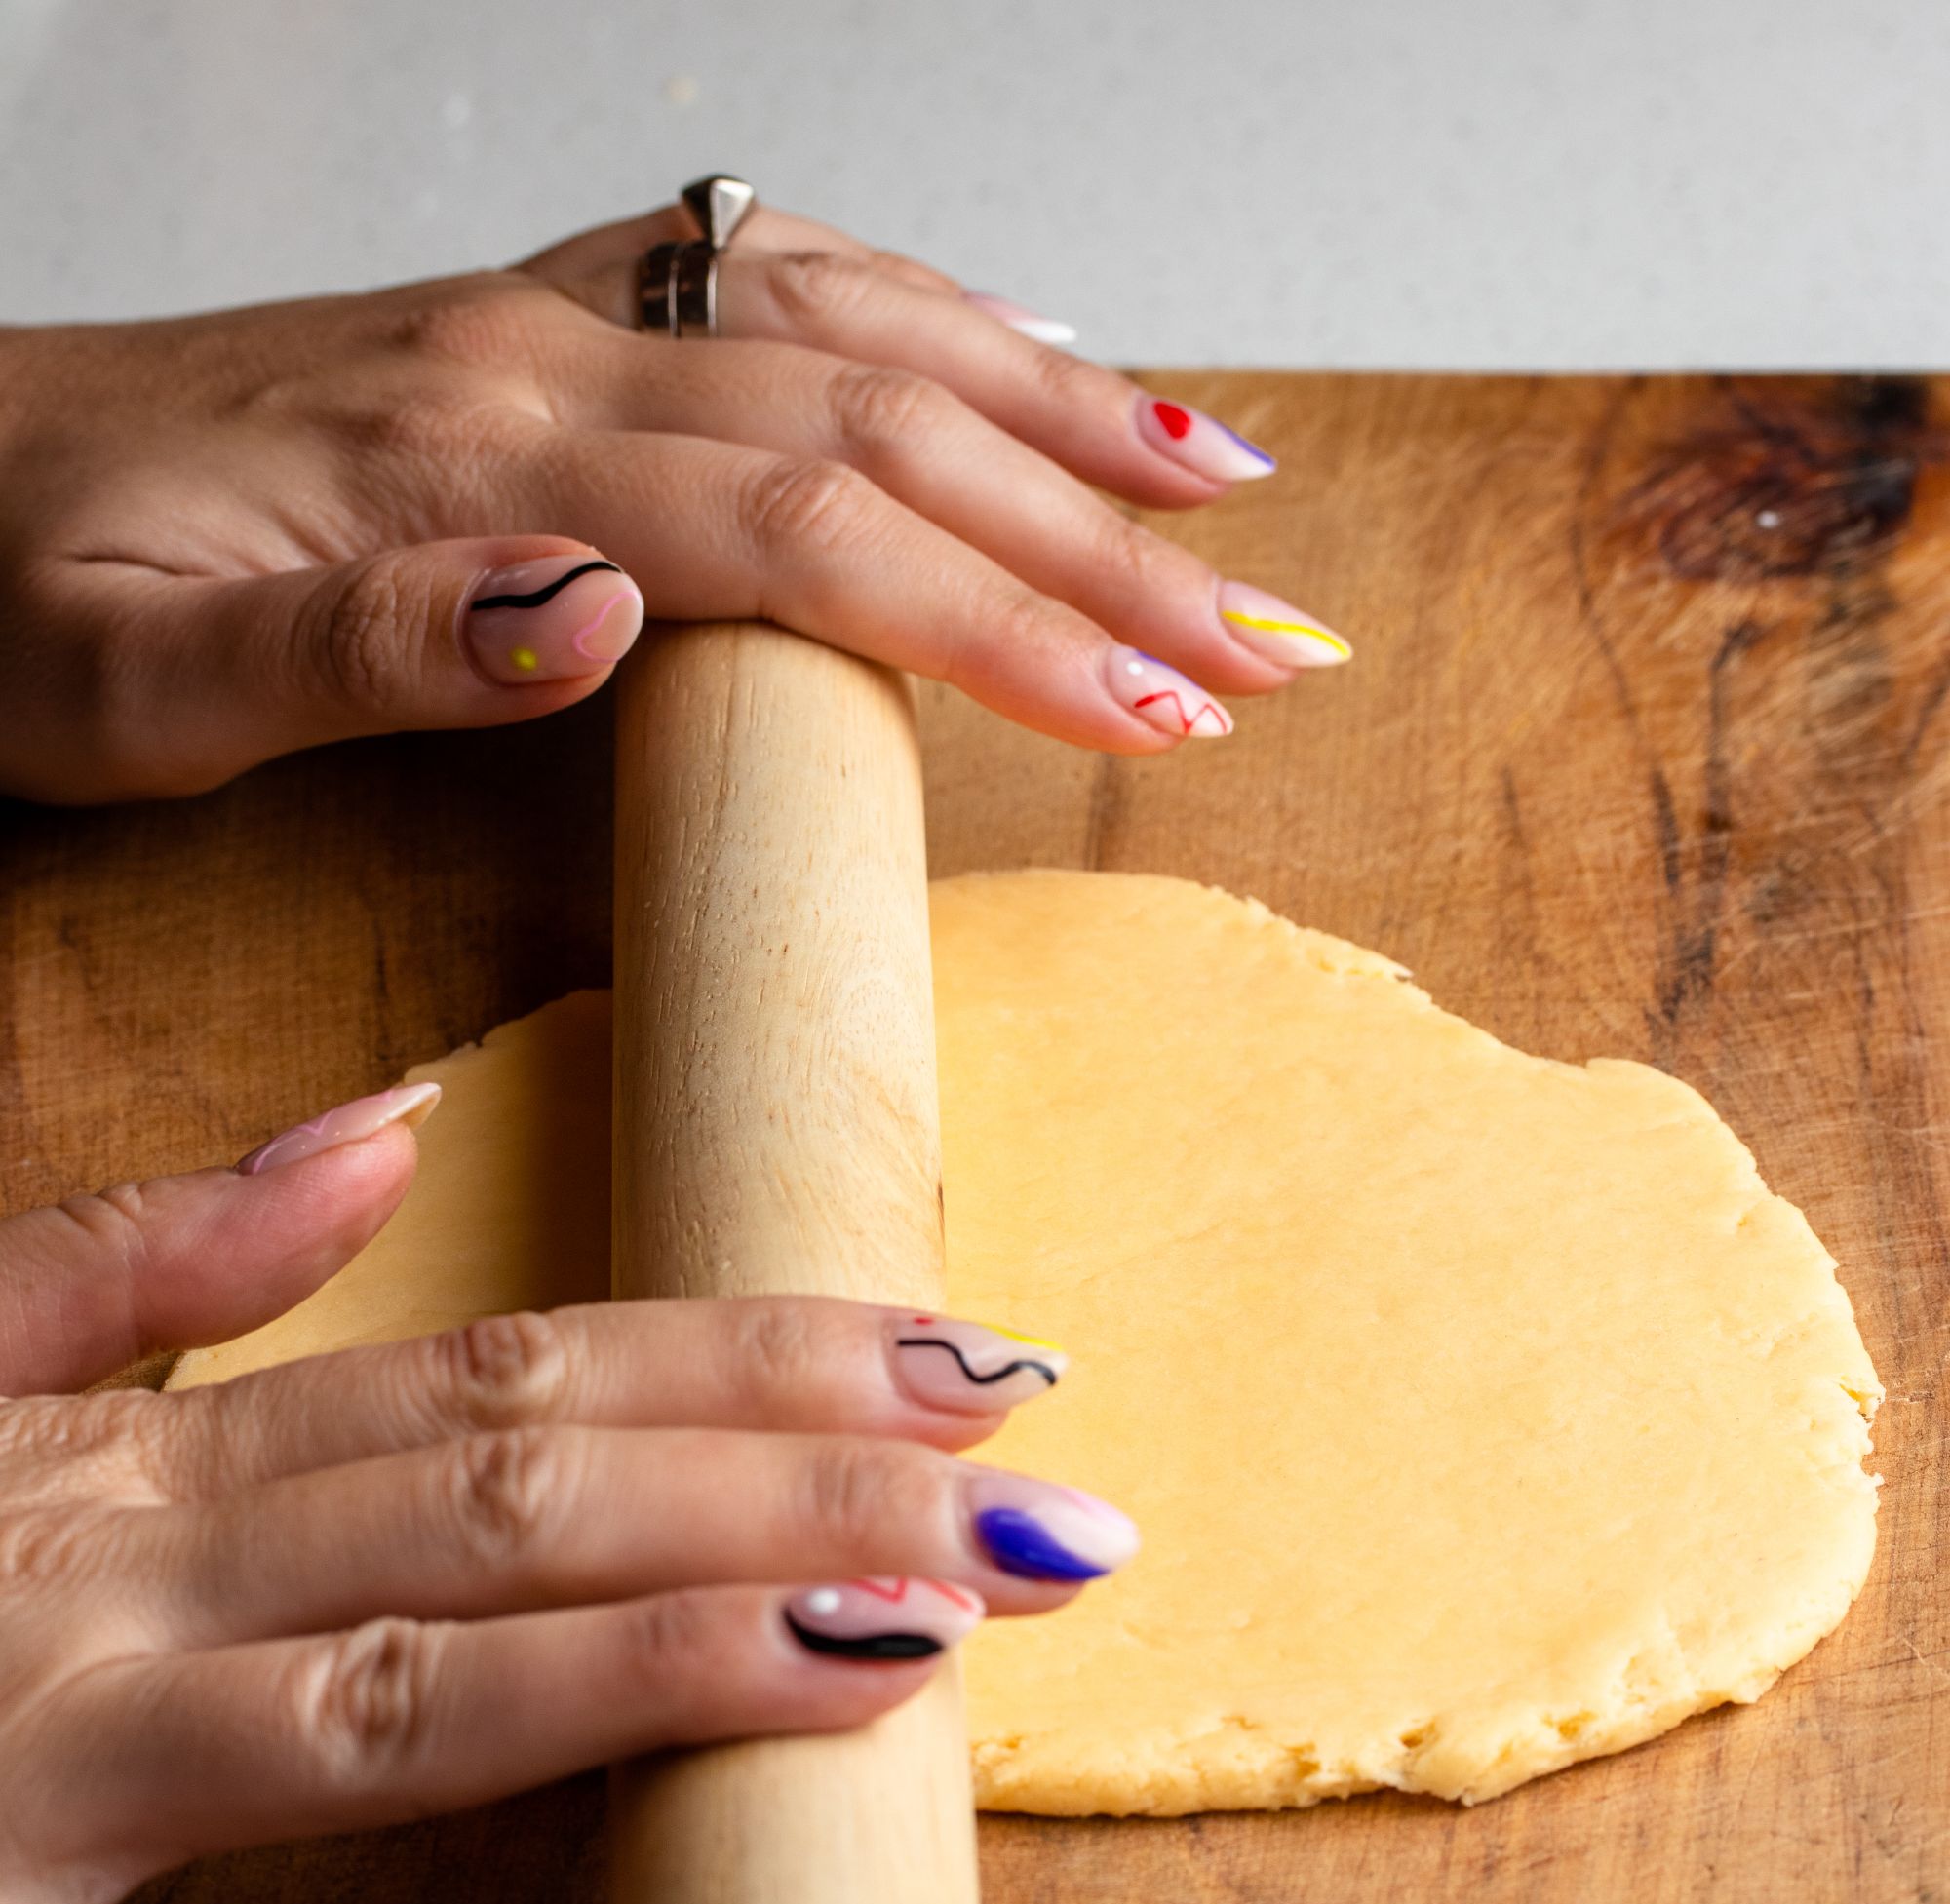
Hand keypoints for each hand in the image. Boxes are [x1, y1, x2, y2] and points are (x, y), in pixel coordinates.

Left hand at [0, 198, 1348, 802]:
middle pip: (887, 429)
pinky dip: (949, 319)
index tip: (1165, 711)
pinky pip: (793, 279)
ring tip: (1231, 498)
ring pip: (869, 329)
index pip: (808, 537)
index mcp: (468, 460)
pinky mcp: (554, 314)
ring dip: (1066, 414)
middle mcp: (545, 354)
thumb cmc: (28, 602)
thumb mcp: (131, 687)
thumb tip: (600, 615)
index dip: (1009, 623)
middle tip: (1269, 646)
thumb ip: (359, 650)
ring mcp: (559, 313)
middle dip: (1100, 544)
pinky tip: (1047, 367)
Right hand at [0, 1090, 1129, 1903]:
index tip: (967, 1353)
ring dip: (664, 1684)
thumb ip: (138, 1259)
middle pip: (515, 1508)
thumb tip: (376, 1128)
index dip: (753, 1353)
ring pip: (395, 1710)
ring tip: (906, 1663)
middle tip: (1043, 1507)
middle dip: (798, 1497)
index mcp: (141, 1457)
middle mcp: (118, 1592)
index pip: (512, 1368)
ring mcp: (34, 1792)